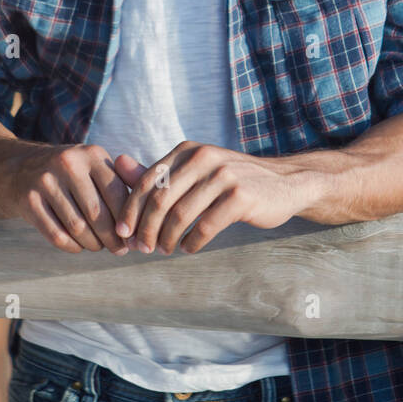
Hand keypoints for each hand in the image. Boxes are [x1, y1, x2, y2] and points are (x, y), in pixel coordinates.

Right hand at [14, 143, 132, 254]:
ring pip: (77, 227)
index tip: (133, 237)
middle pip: (97, 213)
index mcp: (91, 155)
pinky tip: (78, 246)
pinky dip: (71, 247)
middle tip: (119, 250)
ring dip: (92, 244)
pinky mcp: (28, 200)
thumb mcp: (93, 166)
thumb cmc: (69, 173)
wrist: (18, 168)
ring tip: (99, 247)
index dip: (127, 220)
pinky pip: (56, 235)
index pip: (117, 194)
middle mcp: (68, 164)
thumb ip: (121, 183)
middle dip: (112, 238)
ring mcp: (45, 181)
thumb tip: (146, 218)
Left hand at [112, 142, 305, 254]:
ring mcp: (223, 176)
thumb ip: (158, 172)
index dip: (131, 209)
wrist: (285, 183)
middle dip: (145, 228)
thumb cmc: (231, 181)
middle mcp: (203, 158)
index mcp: (187, 151)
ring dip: (167, 239)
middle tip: (141, 248)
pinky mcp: (240, 196)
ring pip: (181, 215)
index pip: (148, 181)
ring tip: (164, 250)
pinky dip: (192, 242)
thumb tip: (118, 164)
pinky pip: (206, 226)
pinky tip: (189, 248)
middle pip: (161, 199)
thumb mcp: (194, 171)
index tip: (122, 233)